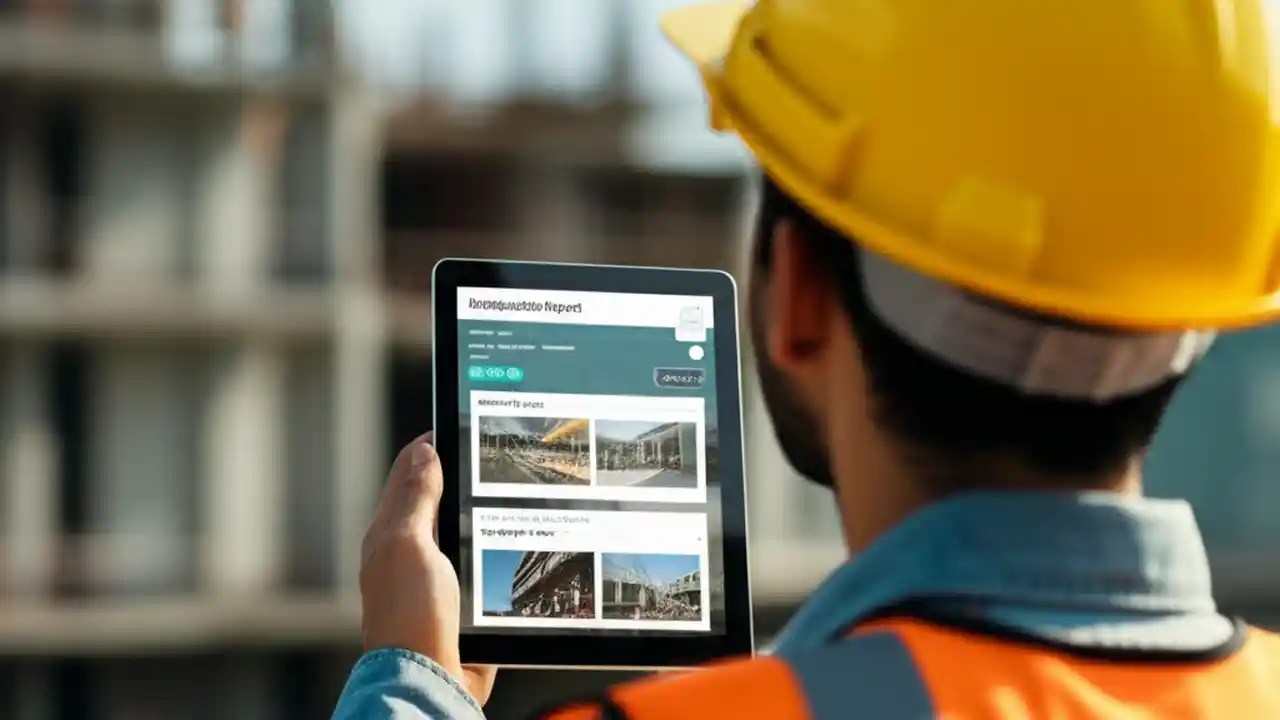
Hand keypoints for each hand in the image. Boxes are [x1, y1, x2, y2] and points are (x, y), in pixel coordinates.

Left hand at [359, 432, 497, 704]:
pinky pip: (474, 559)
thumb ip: (416, 498)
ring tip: (497, 482)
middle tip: (485, 445)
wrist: (430, 679)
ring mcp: (433, 576)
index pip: (409, 471)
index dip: (433, 443)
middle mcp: (409, 551)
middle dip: (456, 469)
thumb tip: (424, 449)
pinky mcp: (458, 599)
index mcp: (390, 532)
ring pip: (457, 527)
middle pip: (434, 496)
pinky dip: (486, 542)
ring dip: (472, 507)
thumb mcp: (409, 544)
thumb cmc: (411, 615)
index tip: (460, 420)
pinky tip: (505, 537)